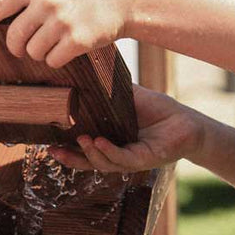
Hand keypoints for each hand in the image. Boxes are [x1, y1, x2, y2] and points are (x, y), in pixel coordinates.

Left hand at [0, 0, 134, 68]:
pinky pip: (53, 60)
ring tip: (57, 41)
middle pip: (15, 37)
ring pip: (33, 52)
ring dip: (42, 53)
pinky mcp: (76, 40)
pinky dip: (58, 59)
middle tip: (28, 46)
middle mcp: (46, 2)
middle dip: (19, 46)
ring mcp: (61, 21)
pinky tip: (70, 48)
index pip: (0, 6)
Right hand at [49, 84, 203, 173]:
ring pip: (103, 163)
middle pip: (88, 162)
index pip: (83, 150)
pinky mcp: (143, 160)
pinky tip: (99, 142)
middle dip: (70, 159)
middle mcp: (117, 154)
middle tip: (52, 150)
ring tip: (82, 139)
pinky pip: (123, 159)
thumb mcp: (129, 98)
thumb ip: (108, 91)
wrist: (186, 122)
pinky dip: (109, 152)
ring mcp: (129, 159)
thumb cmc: (158, 110)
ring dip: (89, 154)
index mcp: (110, 141)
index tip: (47, 144)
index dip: (66, 150)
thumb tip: (87, 72)